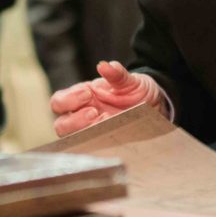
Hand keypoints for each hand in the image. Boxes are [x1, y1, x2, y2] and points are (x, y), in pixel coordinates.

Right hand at [48, 61, 166, 137]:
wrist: (156, 107)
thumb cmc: (137, 91)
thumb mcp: (130, 81)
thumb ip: (117, 74)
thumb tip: (104, 66)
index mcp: (81, 98)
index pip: (59, 102)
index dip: (68, 100)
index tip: (88, 94)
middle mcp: (82, 116)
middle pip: (61, 125)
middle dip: (76, 120)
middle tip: (95, 113)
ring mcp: (92, 132)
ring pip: (74, 140)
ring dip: (86, 133)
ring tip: (106, 123)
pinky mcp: (103, 145)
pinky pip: (92, 150)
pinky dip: (98, 146)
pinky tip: (111, 137)